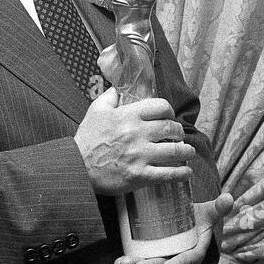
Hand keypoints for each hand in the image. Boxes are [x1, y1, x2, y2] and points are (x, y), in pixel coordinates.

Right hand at [74, 89, 193, 193]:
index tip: (169, 117)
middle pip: (171, 128)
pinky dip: (181, 173)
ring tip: (189, 151)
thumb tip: (119, 87)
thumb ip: (110, 97)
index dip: (169, 112)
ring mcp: (140, 155)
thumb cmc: (86, 139)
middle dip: (179, 131)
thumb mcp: (96, 111)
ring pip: (175, 150)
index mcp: (128, 115)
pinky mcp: (139, 175)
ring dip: (186, 151)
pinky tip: (187, 171)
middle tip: (179, 135)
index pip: (161, 107)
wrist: (75, 167)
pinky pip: (168, 174)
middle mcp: (137, 133)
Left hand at [115, 192, 232, 263]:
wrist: (187, 217)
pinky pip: (141, 258)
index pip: (188, 259)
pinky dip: (129, 260)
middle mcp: (178, 256)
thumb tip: (229, 198)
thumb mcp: (209, 212)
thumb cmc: (199, 217)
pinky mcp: (152, 252)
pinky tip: (119, 262)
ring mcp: (164, 255)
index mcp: (194, 250)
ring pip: (151, 263)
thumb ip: (218, 207)